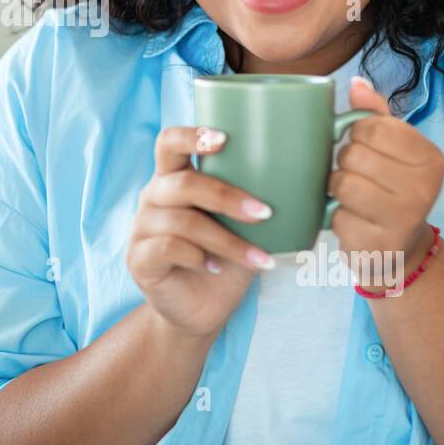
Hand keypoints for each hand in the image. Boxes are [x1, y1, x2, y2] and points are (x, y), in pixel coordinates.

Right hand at [127, 125, 274, 339]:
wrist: (199, 309)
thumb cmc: (224, 258)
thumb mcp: (240, 225)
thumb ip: (252, 198)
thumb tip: (305, 176)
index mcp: (173, 178)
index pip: (169, 142)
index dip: (192, 135)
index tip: (225, 138)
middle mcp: (153, 197)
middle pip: (182, 183)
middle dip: (227, 196)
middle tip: (264, 213)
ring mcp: (142, 227)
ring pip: (183, 222)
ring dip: (227, 240)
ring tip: (259, 257)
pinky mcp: (138, 258)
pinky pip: (167, 248)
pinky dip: (199, 257)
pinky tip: (216, 267)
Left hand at [328, 76, 443, 290]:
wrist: (398, 251)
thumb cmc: (390, 189)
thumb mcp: (391, 150)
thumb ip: (374, 114)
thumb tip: (356, 83)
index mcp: (430, 158)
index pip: (370, 126)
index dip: (356, 134)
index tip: (366, 148)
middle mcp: (424, 189)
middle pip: (352, 154)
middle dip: (345, 163)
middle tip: (359, 176)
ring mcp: (402, 220)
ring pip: (341, 183)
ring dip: (337, 189)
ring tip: (353, 197)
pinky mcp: (377, 246)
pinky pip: (336, 216)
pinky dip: (336, 218)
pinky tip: (355, 221)